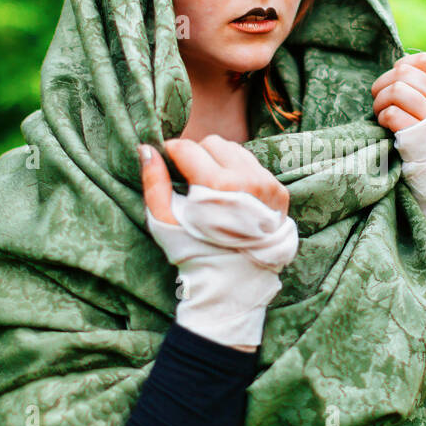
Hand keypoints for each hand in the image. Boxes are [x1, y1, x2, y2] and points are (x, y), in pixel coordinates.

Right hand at [139, 137, 297, 351]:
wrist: (234, 282)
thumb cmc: (193, 252)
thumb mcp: (166, 220)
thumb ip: (153, 182)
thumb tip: (145, 148)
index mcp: (219, 185)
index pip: (189, 148)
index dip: (172, 153)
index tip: (168, 162)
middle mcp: (248, 179)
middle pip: (214, 143)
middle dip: (198, 155)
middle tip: (190, 178)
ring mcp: (268, 185)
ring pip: (236, 151)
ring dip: (220, 161)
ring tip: (211, 186)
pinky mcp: (280, 192)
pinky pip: (255, 166)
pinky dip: (240, 173)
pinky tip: (231, 195)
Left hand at [371, 52, 425, 237]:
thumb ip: (425, 93)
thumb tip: (397, 69)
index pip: (425, 61)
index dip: (403, 66)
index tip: (396, 81)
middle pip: (405, 73)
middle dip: (384, 83)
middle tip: (379, 100)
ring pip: (397, 90)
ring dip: (380, 100)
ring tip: (380, 114)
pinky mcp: (417, 139)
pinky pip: (392, 113)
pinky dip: (382, 117)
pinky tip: (385, 127)